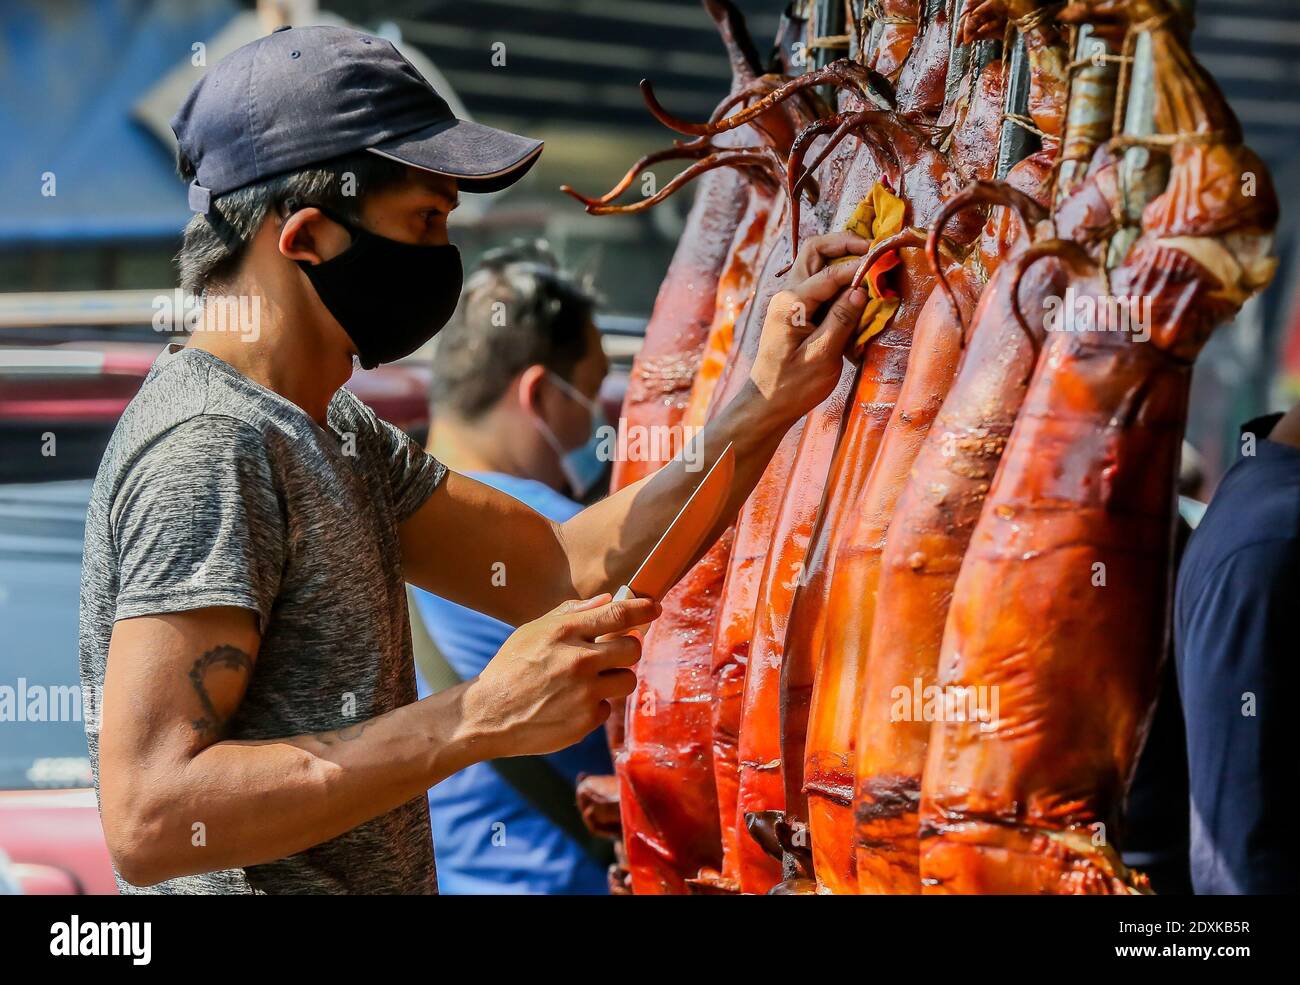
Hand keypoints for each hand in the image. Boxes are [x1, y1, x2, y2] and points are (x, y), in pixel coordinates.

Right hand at [467, 593, 656, 756]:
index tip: (654, 607)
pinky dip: (594, 705)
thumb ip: (571, 613)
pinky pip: (607, 708)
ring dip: (616, 678)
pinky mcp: (585, 721)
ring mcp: (584, 693)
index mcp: (564, 633)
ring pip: (628, 680)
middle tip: (614, 653)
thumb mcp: (533, 630)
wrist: (488, 714)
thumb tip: (607, 600)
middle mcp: (578, 661)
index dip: (643, 609)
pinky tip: (570, 704)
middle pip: (633, 649)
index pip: (618, 615)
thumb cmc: (511, 667)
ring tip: (590, 681)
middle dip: (628, 649)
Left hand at [746, 231, 870, 425]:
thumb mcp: (822, 356)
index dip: (859, 266)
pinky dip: (837, 276)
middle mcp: (786, 294)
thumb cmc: (792, 386)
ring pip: (815, 262)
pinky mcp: (795, 309)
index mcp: (790, 303)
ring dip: (841, 256)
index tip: (885, 261)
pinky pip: (817, 281)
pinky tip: (856, 285)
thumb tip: (861, 290)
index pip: (830, 273)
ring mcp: (789, 300)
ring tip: (869, 261)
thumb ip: (842, 320)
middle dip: (844, 243)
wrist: (767, 403)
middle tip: (873, 248)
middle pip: (815, 250)